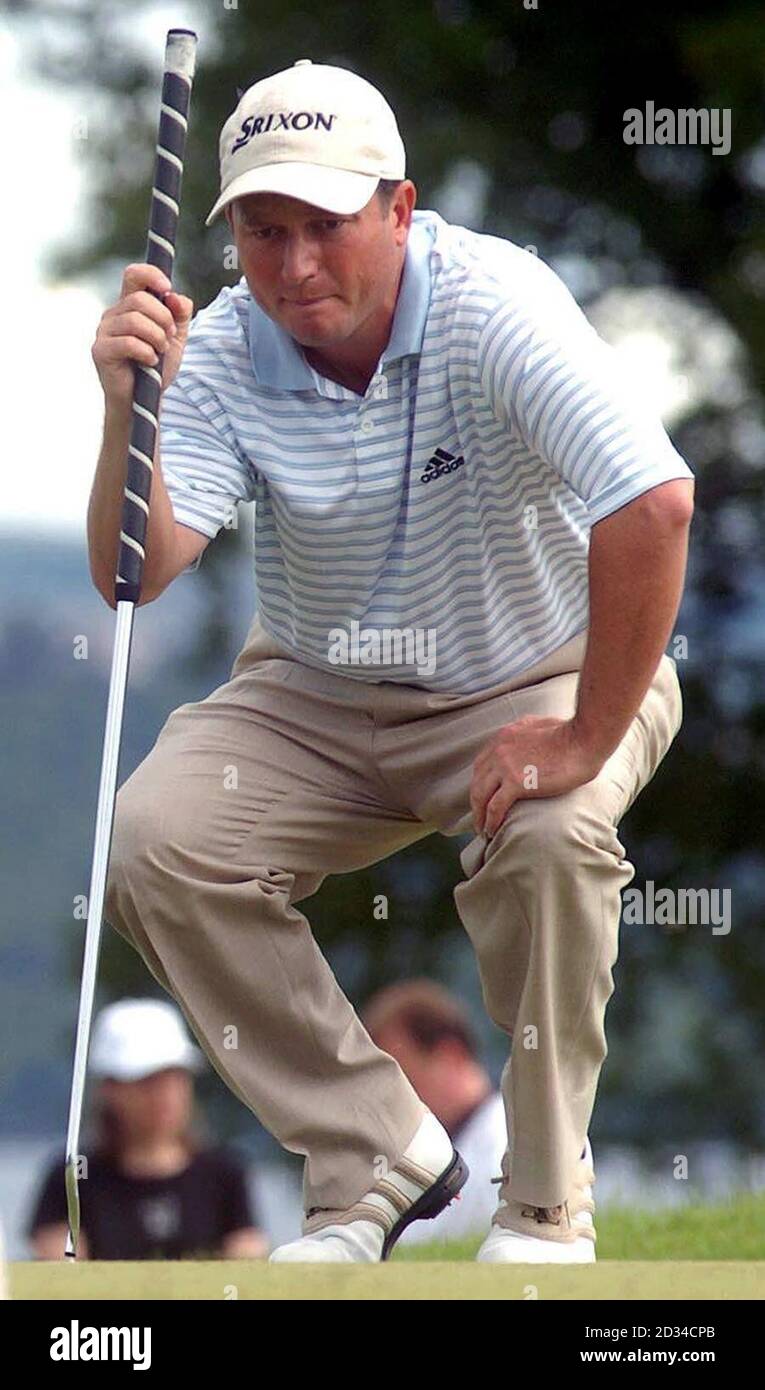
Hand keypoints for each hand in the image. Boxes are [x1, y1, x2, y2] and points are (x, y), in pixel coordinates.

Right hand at [91, 262, 193, 406]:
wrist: (144, 401)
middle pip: (140, 299)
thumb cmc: (157, 368)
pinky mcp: (100, 351)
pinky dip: (147, 352)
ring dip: (157, 337)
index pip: (134, 275)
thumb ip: (180, 315)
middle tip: (169, 337)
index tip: (167, 289)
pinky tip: (150, 362)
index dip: (151, 275)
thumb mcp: (176, 338)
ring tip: (160, 351)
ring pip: (135, 320)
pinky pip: (128, 342)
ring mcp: (104, 331)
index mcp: (130, 306)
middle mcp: (114, 314)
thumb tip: (176, 296)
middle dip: (163, 318)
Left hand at [470, 716, 603, 836]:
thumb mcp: (541, 725)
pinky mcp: (516, 782)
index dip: (480, 783)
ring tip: (482, 830)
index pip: (482, 764)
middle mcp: (499, 750)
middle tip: (479, 817)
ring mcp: (505, 766)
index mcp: (504, 737)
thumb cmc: (573, 734)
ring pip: (480, 795)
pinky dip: (490, 821)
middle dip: (475, 802)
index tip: (484, 797)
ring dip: (479, 815)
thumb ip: (528, 732)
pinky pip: (495, 807)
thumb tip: (530, 737)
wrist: (584, 739)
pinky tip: (491, 831)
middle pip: (477, 781)